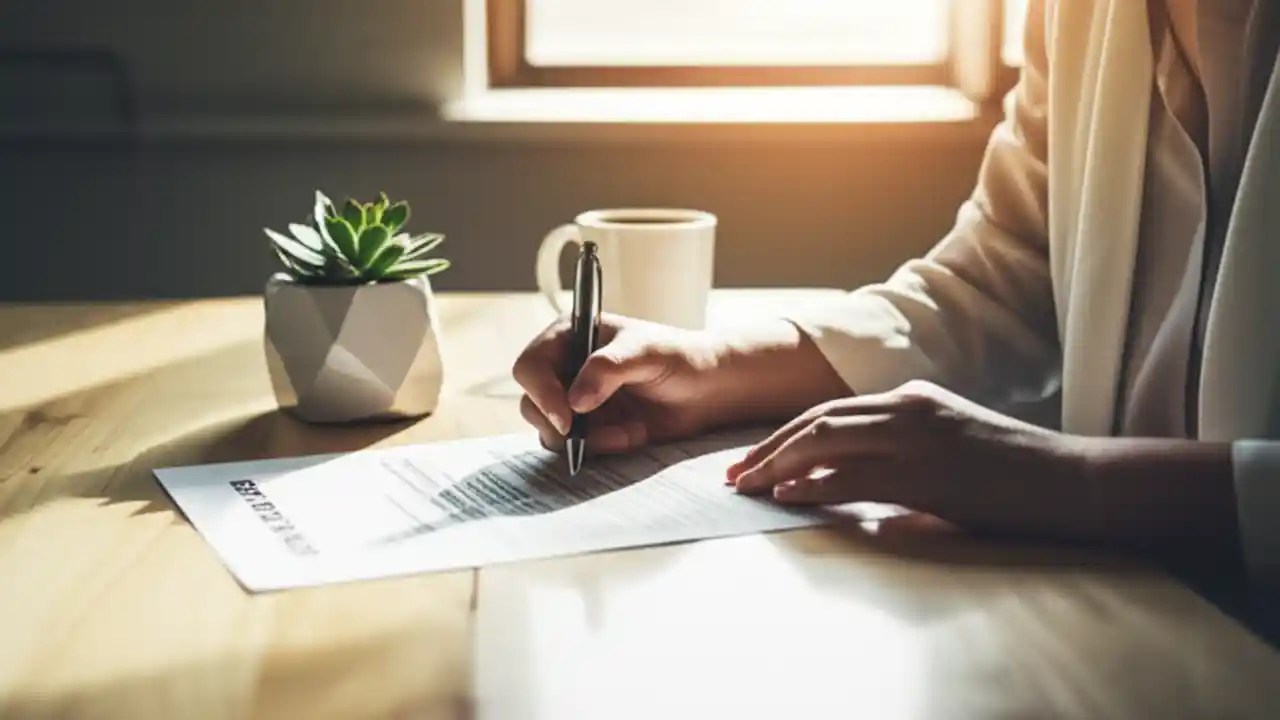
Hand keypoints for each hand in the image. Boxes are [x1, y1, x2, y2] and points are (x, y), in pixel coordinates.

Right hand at [513, 313, 724, 453]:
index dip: (541, 392)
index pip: (531, 365)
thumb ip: (608, 369)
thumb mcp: (647, 352)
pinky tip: (631, 436)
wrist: (709, 390)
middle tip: (584, 436)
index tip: (567, 416)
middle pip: (532, 402)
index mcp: (571, 336)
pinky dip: (600, 448)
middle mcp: (566, 368)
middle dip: (558, 423)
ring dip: (584, 439)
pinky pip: (576, 448)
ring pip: (550, 430)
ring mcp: (576, 401)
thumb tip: (575, 400)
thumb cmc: (680, 357)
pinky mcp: (591, 428)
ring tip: (624, 433)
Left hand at [726, 380, 1081, 534]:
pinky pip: (854, 476)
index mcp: (910, 398)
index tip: (751, 460)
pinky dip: (813, 486)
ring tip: (744, 487)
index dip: (783, 435)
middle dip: (766, 448)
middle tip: (731, 476)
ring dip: (776, 465)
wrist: (1072, 480)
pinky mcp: (928, 472)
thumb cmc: (1012, 472)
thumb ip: (897, 453)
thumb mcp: (947, 446)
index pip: (828, 410)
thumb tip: (840, 481)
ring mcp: (917, 436)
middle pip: (815, 421)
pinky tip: (786, 497)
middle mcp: (907, 407)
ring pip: (824, 440)